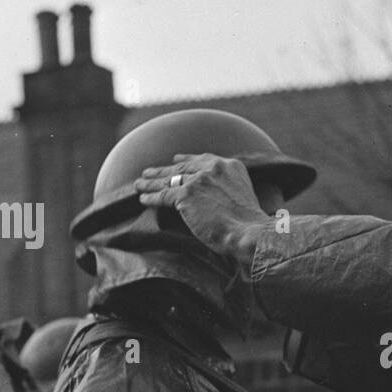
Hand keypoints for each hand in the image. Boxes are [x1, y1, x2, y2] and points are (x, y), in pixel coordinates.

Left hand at [136, 154, 270, 258]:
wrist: (250, 232)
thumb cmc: (251, 224)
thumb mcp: (244, 195)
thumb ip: (229, 189)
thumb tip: (217, 199)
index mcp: (230, 166)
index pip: (203, 160)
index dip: (186, 160)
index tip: (176, 160)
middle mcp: (214, 168)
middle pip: (182, 168)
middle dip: (164, 170)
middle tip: (149, 171)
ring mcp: (199, 180)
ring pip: (170, 179)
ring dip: (152, 182)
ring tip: (140, 183)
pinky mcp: (186, 195)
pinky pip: (164, 195)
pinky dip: (152, 197)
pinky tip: (143, 198)